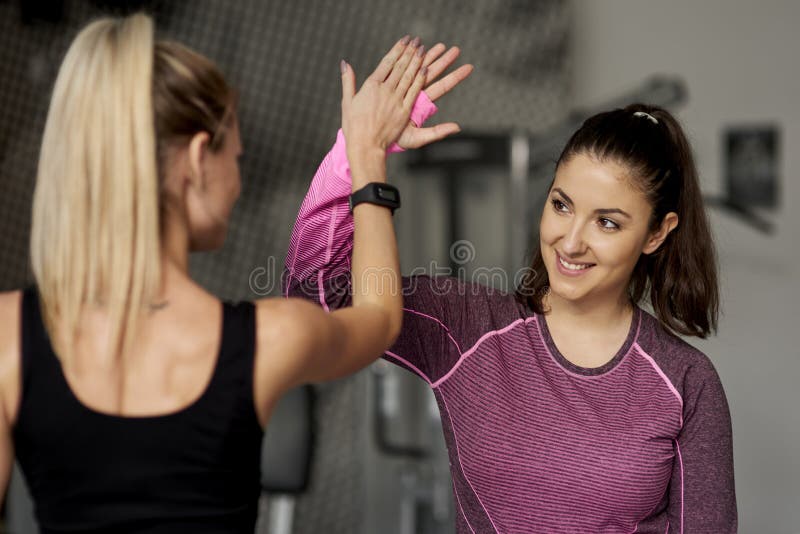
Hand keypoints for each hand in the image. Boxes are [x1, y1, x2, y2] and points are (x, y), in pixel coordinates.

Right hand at [340, 37, 427, 157]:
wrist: (365, 145)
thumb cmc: (353, 126)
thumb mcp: (347, 101)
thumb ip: (348, 81)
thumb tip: (345, 63)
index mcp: (370, 86)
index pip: (387, 62)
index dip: (397, 50)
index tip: (404, 40)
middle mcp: (385, 90)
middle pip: (400, 67)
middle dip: (409, 52)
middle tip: (417, 41)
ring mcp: (396, 100)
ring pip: (409, 76)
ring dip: (417, 61)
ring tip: (423, 50)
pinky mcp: (404, 111)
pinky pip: (414, 91)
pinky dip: (420, 79)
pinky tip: (425, 69)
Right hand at [395, 43, 473, 149]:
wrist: (374, 135)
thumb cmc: (397, 139)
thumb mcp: (417, 138)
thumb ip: (437, 132)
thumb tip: (458, 128)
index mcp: (424, 104)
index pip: (443, 87)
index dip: (455, 77)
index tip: (468, 68)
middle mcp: (417, 94)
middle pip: (434, 74)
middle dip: (445, 61)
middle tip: (456, 50)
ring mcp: (406, 88)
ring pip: (422, 68)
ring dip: (431, 56)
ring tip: (442, 46)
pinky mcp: (394, 84)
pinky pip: (405, 68)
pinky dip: (412, 59)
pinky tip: (420, 49)